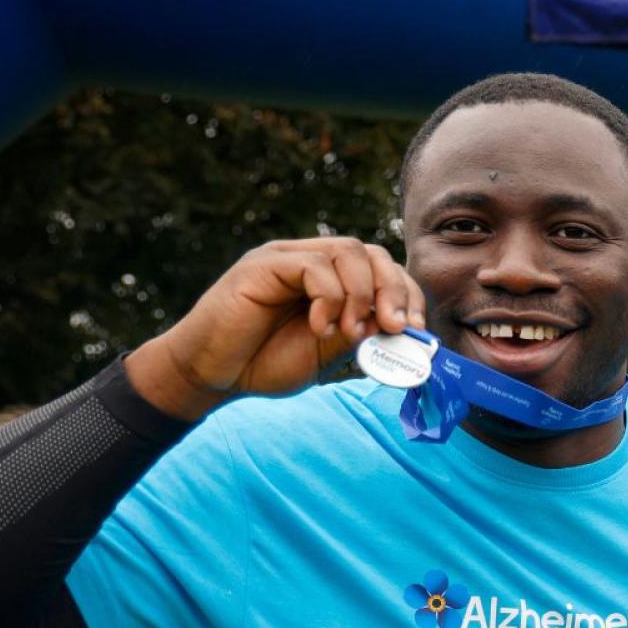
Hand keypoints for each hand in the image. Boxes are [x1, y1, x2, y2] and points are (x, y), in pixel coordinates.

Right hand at [128, 238, 427, 419]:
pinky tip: (319, 326)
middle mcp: (310, 261)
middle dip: (394, 290)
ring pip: (348, 252)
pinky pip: (313, 266)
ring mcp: (285, 258)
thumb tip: (402, 327)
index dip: (406, 294)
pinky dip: (329, 297)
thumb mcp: (326, 352)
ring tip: (351, 332)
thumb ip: (359, 334)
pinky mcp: (262, 265)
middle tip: (396, 328)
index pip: (382, 268)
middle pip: (371, 253)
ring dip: (363, 295)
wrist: (211, 375)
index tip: (416, 329)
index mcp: (331, 280)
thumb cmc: (264, 363)